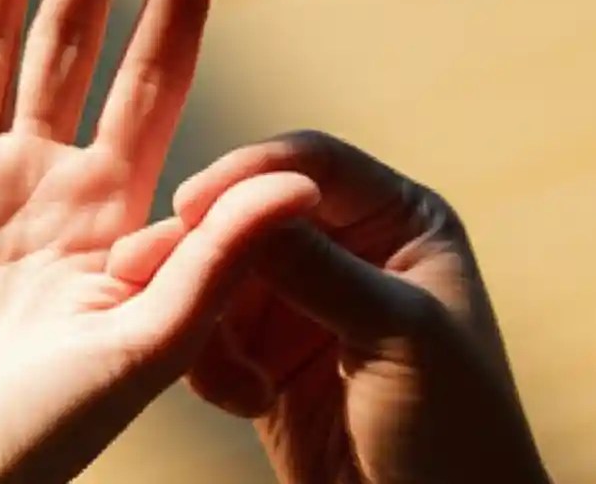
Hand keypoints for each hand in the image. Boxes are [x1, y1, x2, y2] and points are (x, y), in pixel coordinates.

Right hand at [174, 131, 550, 483]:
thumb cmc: (455, 429)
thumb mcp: (395, 334)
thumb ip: (318, 266)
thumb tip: (240, 205)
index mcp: (399, 221)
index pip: (315, 165)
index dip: (251, 173)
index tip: (191, 202)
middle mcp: (349, 250)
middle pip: (252, 213)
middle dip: (203, 242)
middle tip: (141, 266)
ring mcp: (303, 302)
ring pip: (220, 270)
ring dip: (195, 303)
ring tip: (178, 337)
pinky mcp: (266, 354)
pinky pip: (210, 327)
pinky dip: (204, 353)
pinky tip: (232, 393)